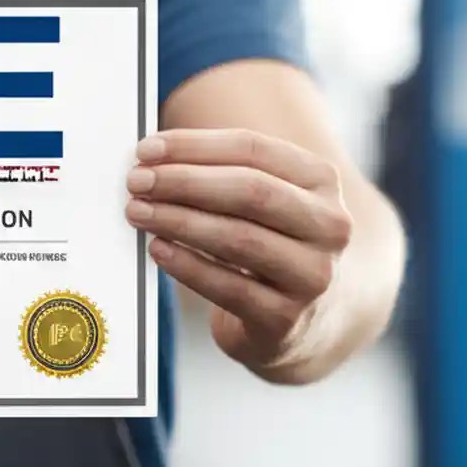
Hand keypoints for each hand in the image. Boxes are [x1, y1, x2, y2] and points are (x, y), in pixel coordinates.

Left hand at [124, 129, 353, 375]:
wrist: (310, 320)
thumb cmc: (270, 243)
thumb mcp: (266, 202)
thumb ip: (220, 173)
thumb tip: (152, 157)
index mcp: (321, 182)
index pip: (253, 149)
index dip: (194, 146)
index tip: (146, 149)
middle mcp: (329, 225)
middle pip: (250, 191)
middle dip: (184, 182)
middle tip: (137, 181)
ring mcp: (312, 275)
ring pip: (239, 238)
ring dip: (178, 221)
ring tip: (138, 212)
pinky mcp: (286, 319)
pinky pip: (228, 287)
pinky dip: (187, 265)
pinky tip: (158, 250)